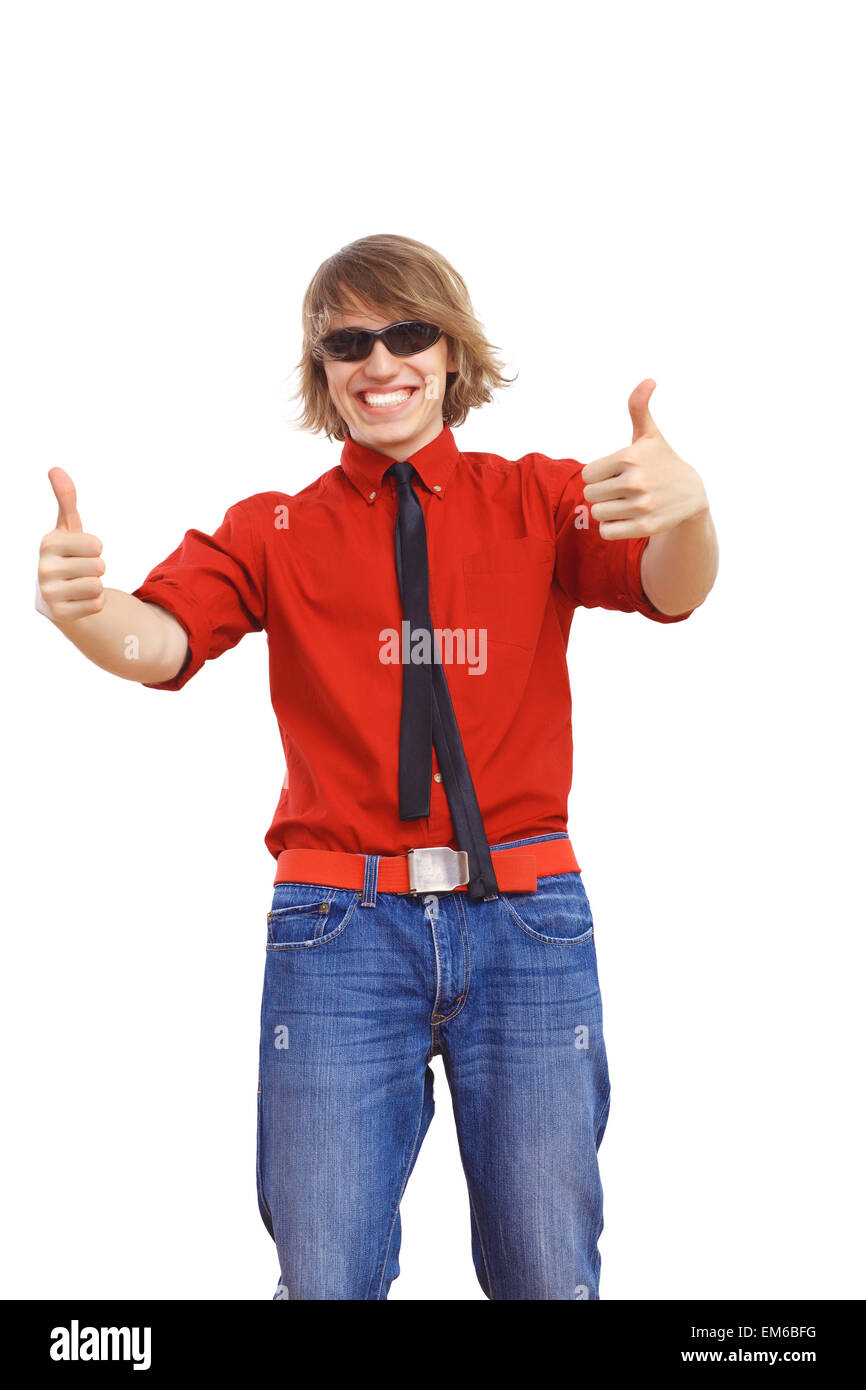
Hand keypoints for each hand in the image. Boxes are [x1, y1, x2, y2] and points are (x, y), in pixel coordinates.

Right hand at [36, 468, 105, 621]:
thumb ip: (66, 500)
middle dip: (96, 568)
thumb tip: (55, 469)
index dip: (95, 548)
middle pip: (99, 566)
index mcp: (47, 543)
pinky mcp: (59, 614)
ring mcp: (49, 593)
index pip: (96, 545)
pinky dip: (95, 603)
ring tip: (79, 584)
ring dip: (96, 586)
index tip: (80, 552)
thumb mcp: (69, 528)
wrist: (59, 595)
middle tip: (81, 571)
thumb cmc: (68, 555)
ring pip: (97, 586)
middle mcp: (43, 568)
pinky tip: (78, 600)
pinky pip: (97, 605)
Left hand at [581, 380, 708, 539]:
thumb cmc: (663, 462)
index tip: (615, 474)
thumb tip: (649, 380)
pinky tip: (627, 518)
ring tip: (626, 504)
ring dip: (608, 511)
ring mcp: (641, 505)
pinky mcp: (645, 526)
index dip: (598, 476)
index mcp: (630, 457)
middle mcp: (636, 481)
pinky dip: (612, 528)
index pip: (587, 474)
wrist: (692, 495)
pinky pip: (607, 531)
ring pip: (597, 514)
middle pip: (589, 495)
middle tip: (621, 491)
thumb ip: (639, 408)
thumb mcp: (650, 435)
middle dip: (602, 494)